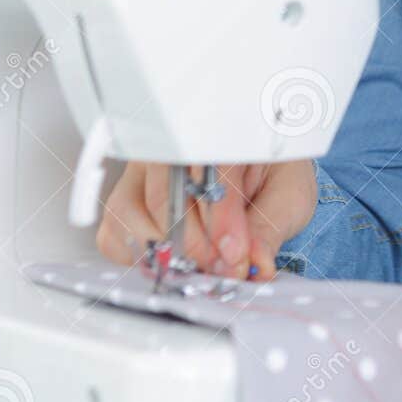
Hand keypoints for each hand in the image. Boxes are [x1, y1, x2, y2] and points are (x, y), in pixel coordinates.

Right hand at [94, 159, 316, 279]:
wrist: (259, 169)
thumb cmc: (271, 174)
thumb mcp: (288, 195)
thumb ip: (271, 227)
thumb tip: (257, 262)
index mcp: (217, 131)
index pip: (209, 170)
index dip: (222, 219)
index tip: (236, 255)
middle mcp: (170, 146)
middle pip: (164, 195)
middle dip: (196, 244)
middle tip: (224, 270)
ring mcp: (142, 172)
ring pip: (130, 214)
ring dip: (166, 252)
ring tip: (201, 270)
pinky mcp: (126, 201)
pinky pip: (113, 233)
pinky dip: (139, 258)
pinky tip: (174, 263)